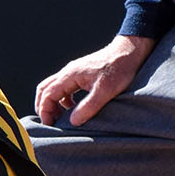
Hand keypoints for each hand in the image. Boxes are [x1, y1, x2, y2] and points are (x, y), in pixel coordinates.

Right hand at [34, 35, 155, 126]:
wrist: (130, 51)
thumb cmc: (119, 68)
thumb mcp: (105, 91)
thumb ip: (88, 107)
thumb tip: (72, 121)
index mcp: (70, 75)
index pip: (47, 94)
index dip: (45, 110)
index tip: (50, 125)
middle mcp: (69, 72)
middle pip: (45, 89)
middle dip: (44, 107)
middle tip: (50, 122)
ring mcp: (74, 72)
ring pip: (54, 87)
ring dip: (53, 103)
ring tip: (61, 118)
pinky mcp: (82, 74)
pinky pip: (65, 87)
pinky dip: (63, 99)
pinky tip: (73, 108)